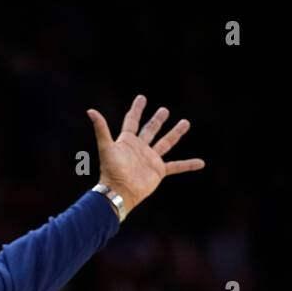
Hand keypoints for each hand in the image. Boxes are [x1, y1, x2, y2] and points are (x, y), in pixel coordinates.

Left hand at [86, 95, 204, 213]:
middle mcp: (140, 148)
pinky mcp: (158, 171)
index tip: (142, 97)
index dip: (137, 109)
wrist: (119, 192)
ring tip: (185, 122)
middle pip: (151, 130)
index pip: (132, 120)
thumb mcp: (106, 147)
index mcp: (127, 141)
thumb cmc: (111, 171)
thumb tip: (90, 111)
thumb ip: (101, 129)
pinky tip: (201, 162)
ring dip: (175, 133)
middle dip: (157, 120)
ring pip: (166, 143)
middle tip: (164, 110)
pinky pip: (176, 166)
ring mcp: (150, 159)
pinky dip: (188, 164)